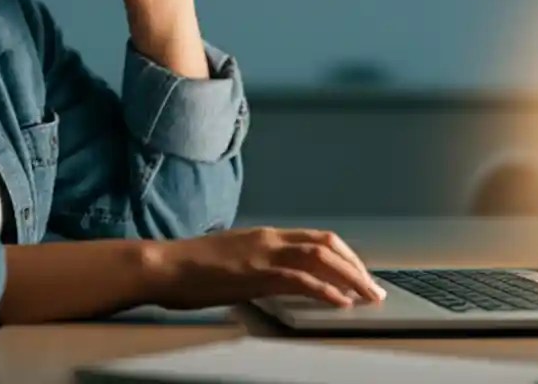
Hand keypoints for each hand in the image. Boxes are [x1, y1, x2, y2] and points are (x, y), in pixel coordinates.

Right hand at [146, 227, 387, 308]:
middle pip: (327, 244)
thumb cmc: (190, 268)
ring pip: (321, 258)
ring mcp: (263, 254)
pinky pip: (300, 280)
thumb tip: (277, 281)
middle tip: (373, 289)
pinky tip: (339, 303)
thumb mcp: (233, 260)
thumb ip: (259, 265)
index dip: (346, 255)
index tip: (360, 274)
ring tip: (367, 296)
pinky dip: (325, 290)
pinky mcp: (254, 273)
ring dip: (350, 278)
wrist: (163, 266)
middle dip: (356, 266)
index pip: (317, 238)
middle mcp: (270, 239)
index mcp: (266, 235)